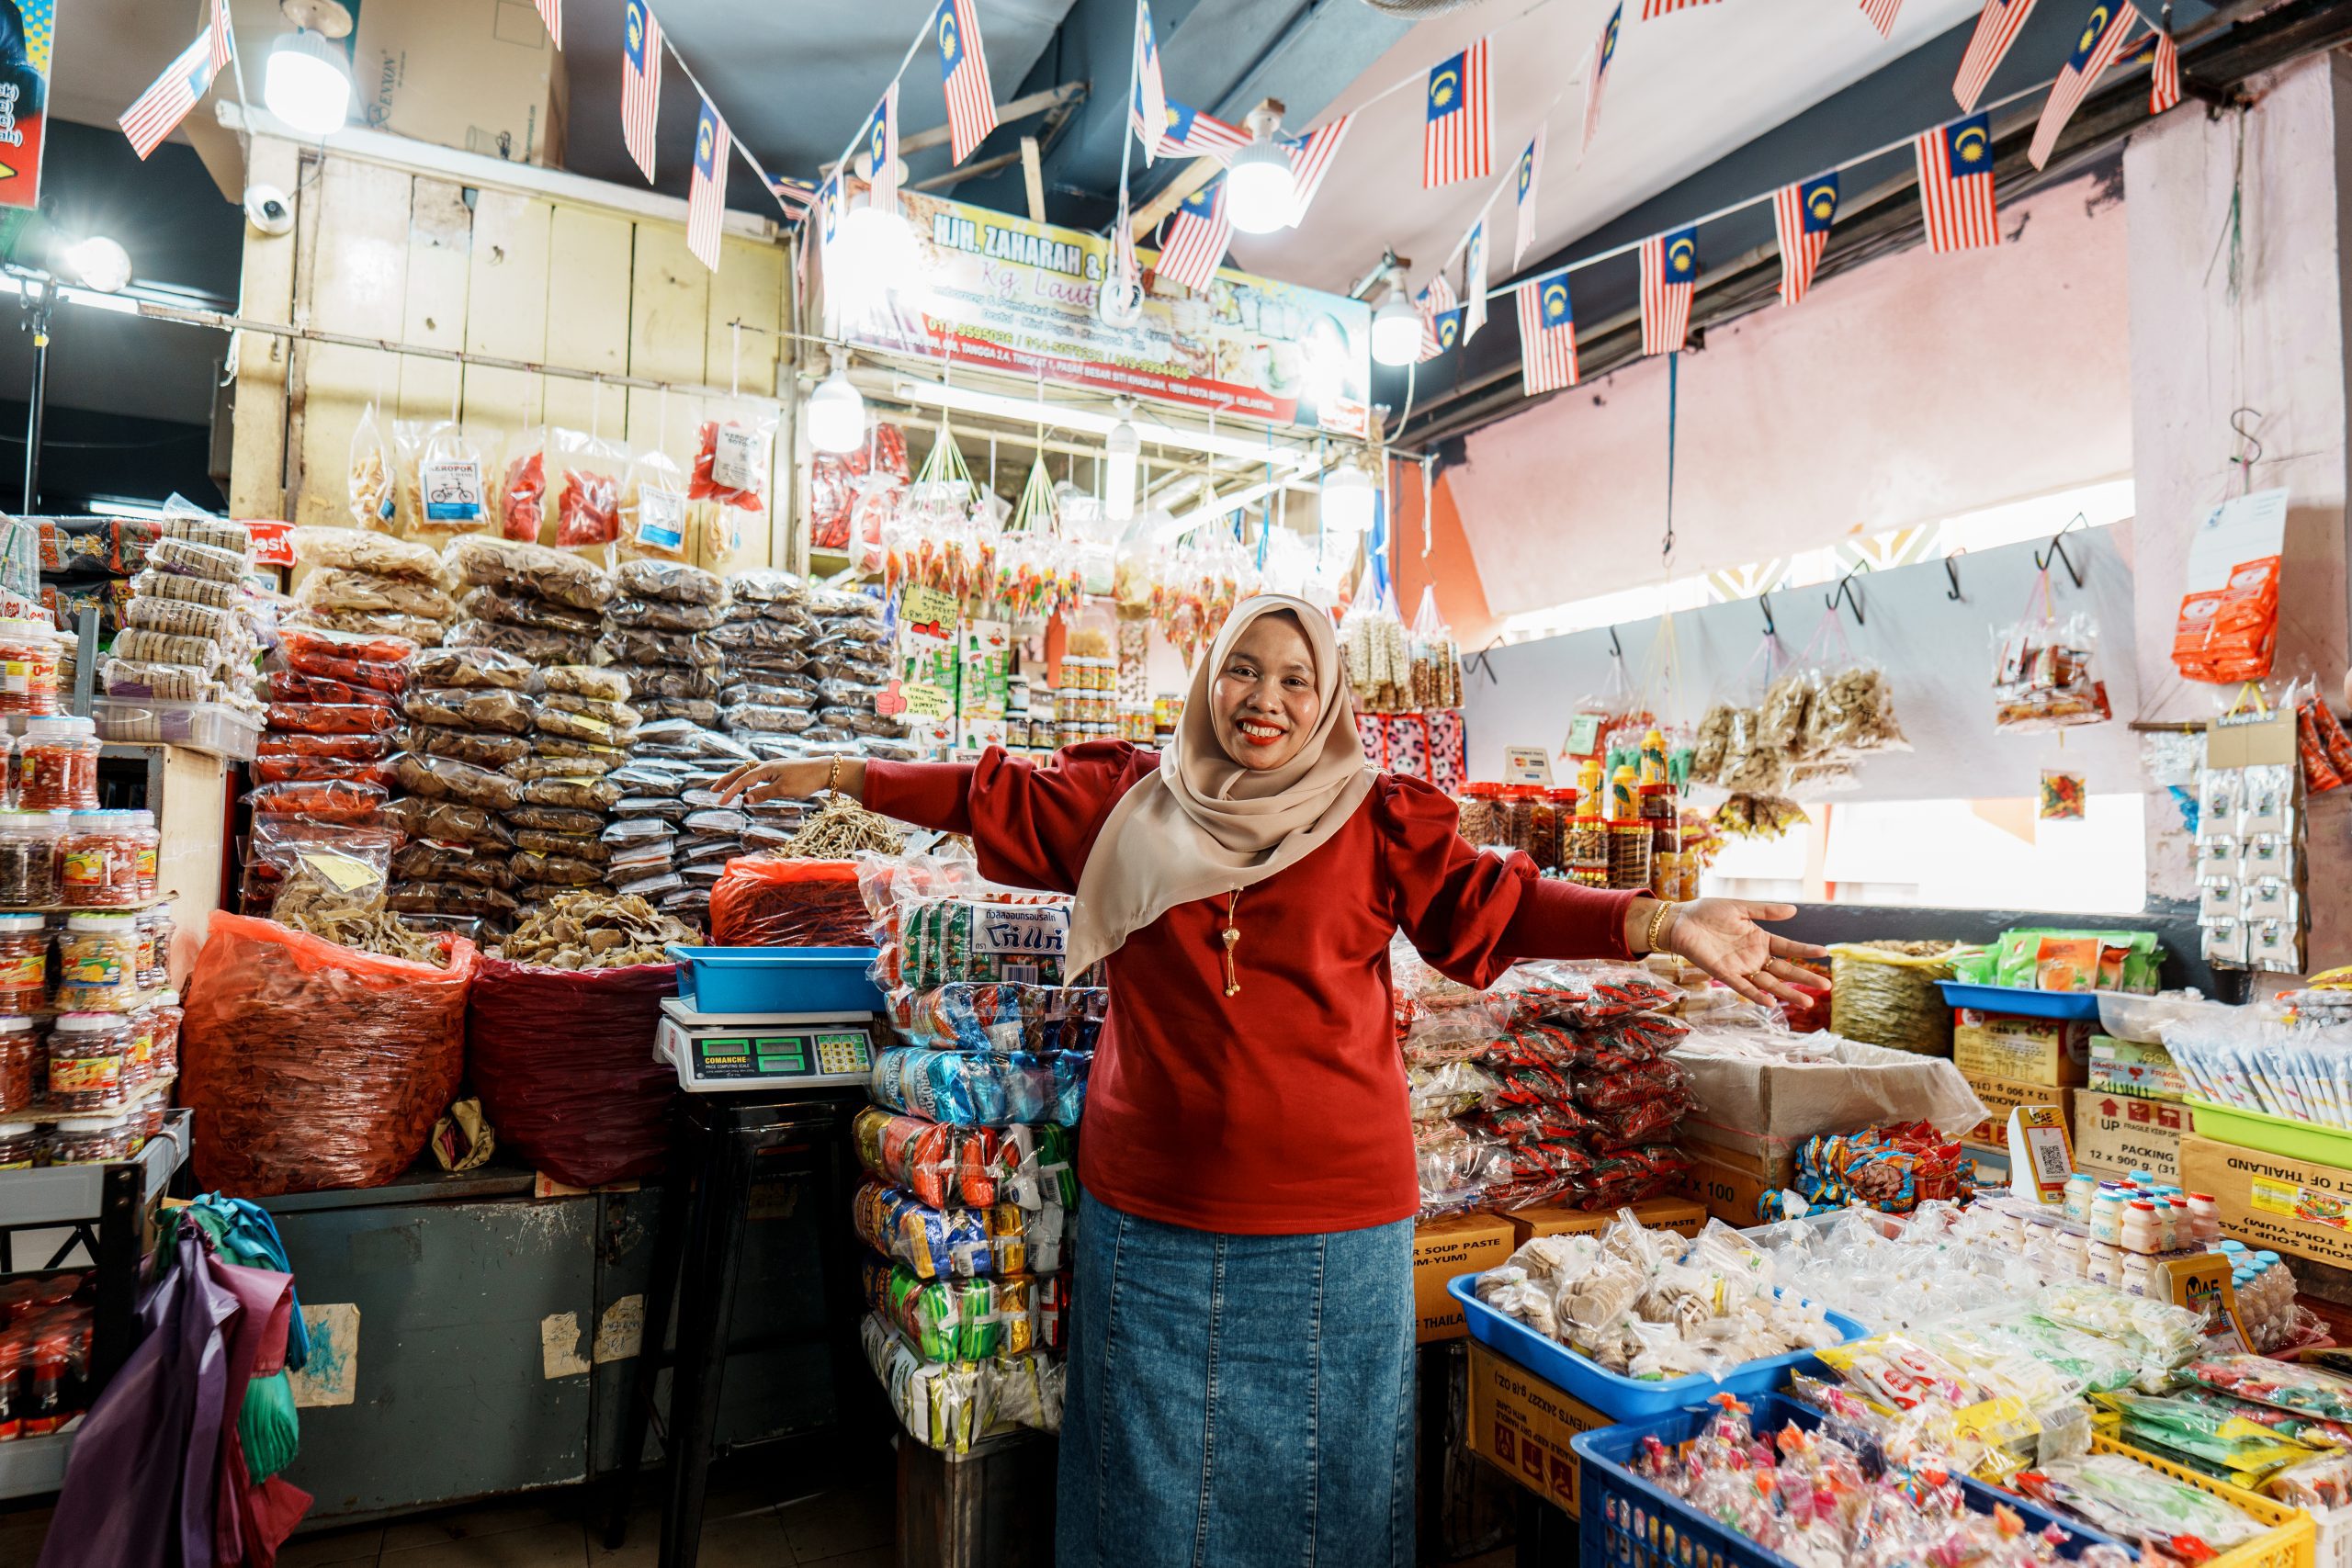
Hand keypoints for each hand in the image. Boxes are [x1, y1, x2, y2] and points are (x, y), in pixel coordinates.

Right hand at [712, 757, 859, 805]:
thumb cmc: (806, 780)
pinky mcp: (780, 771)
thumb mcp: (784, 790)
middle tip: (713, 790)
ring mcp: (774, 768)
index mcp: (766, 769)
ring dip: (736, 779)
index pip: (743, 781)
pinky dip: (749, 779)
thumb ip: (764, 794)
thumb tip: (744, 799)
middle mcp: (767, 766)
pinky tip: (748, 786)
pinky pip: (758, 774)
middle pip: (742, 772)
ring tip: (726, 787)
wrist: (826, 770)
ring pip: (750, 772)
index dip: (730, 792)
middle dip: (727, 781)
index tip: (719, 802)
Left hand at [1656, 899, 1827, 1008]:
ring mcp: (1741, 966)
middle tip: (1826, 987)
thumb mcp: (1740, 908)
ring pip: (1769, 983)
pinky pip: (1743, 987)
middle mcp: (1754, 956)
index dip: (1805, 950)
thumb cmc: (1709, 912)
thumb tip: (1794, 910)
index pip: (1788, 947)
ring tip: (1808, 1002)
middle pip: (1784, 970)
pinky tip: (1771, 1002)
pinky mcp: (1724, 973)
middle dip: (1804, 978)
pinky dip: (1757, 994)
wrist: (1681, 921)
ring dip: (1787, 992)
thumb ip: (1766, 911)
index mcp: (1760, 939)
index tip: (1825, 952)